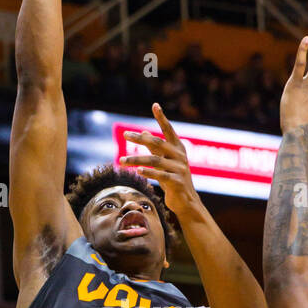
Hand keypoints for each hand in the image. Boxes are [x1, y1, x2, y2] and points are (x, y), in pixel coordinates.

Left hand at [117, 103, 198, 218]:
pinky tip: (138, 171)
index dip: (162, 117)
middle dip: (140, 139)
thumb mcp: (164, 161)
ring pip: (155, 161)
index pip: (169, 130)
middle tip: (125, 135)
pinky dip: (148, 172)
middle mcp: (180, 156)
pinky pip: (160, 175)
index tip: (155, 105)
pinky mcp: (177, 182)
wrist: (186, 202)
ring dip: (136, 160)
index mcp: (178, 148)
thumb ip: (154, 148)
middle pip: (157, 143)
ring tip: (122, 161)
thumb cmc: (173, 179)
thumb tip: (142, 132)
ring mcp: (179, 169)